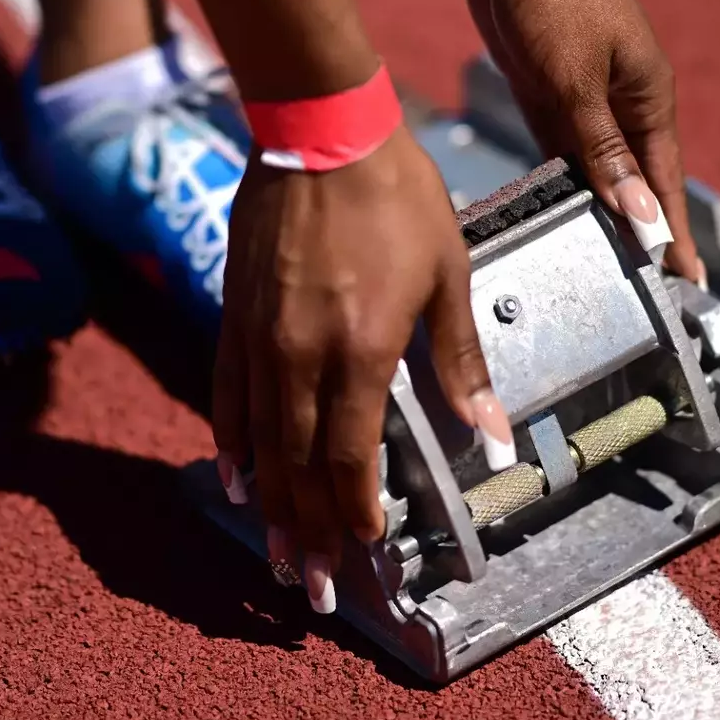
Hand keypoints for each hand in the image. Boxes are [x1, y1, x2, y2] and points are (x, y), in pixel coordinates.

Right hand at [210, 126, 514, 611]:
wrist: (320, 128)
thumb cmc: (396, 195)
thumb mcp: (446, 274)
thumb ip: (460, 361)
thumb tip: (494, 435)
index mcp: (360, 349)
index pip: (351, 457)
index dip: (355, 513)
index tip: (364, 553)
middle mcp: (300, 355)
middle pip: (300, 467)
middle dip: (310, 533)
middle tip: (314, 590)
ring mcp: (258, 337)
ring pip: (260, 443)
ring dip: (271, 507)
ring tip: (278, 559)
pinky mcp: (234, 315)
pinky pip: (226, 397)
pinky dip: (232, 445)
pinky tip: (237, 480)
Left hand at [458, 0, 703, 282]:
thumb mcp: (577, 80)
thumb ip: (603, 152)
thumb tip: (638, 214)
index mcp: (648, 100)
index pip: (663, 184)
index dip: (673, 234)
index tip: (687, 281)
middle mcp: (621, 105)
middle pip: (632, 184)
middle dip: (638, 232)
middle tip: (640, 288)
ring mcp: (584, 100)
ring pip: (594, 171)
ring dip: (596, 211)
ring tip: (599, 264)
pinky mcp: (546, 92)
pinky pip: (560, 150)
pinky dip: (560, 181)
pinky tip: (556, 211)